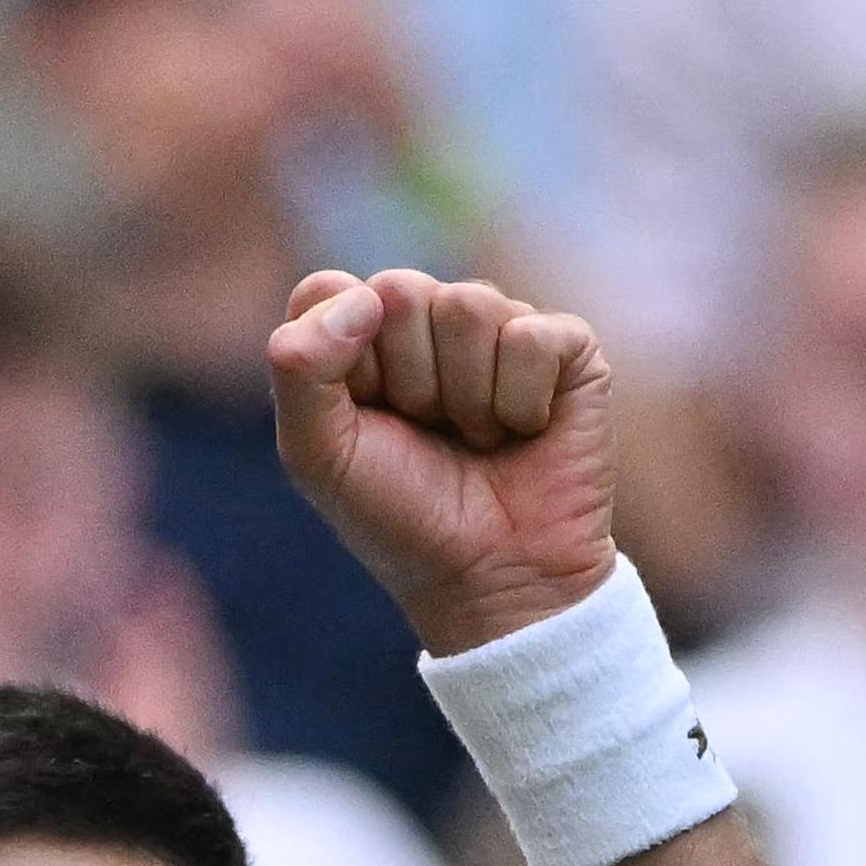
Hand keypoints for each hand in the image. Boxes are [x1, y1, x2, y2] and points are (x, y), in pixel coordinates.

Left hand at [265, 268, 617, 655]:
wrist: (489, 576)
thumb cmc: (397, 515)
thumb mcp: (317, 453)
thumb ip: (299, 370)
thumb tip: (362, 296)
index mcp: (359, 338)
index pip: (328, 289)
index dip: (339, 356)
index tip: (360, 415)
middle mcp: (428, 323)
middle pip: (401, 289)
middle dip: (406, 378)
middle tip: (425, 430)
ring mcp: (499, 329)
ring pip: (469, 304)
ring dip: (465, 395)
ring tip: (474, 437)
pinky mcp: (566, 348)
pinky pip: (532, 335)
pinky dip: (519, 401)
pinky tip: (522, 431)